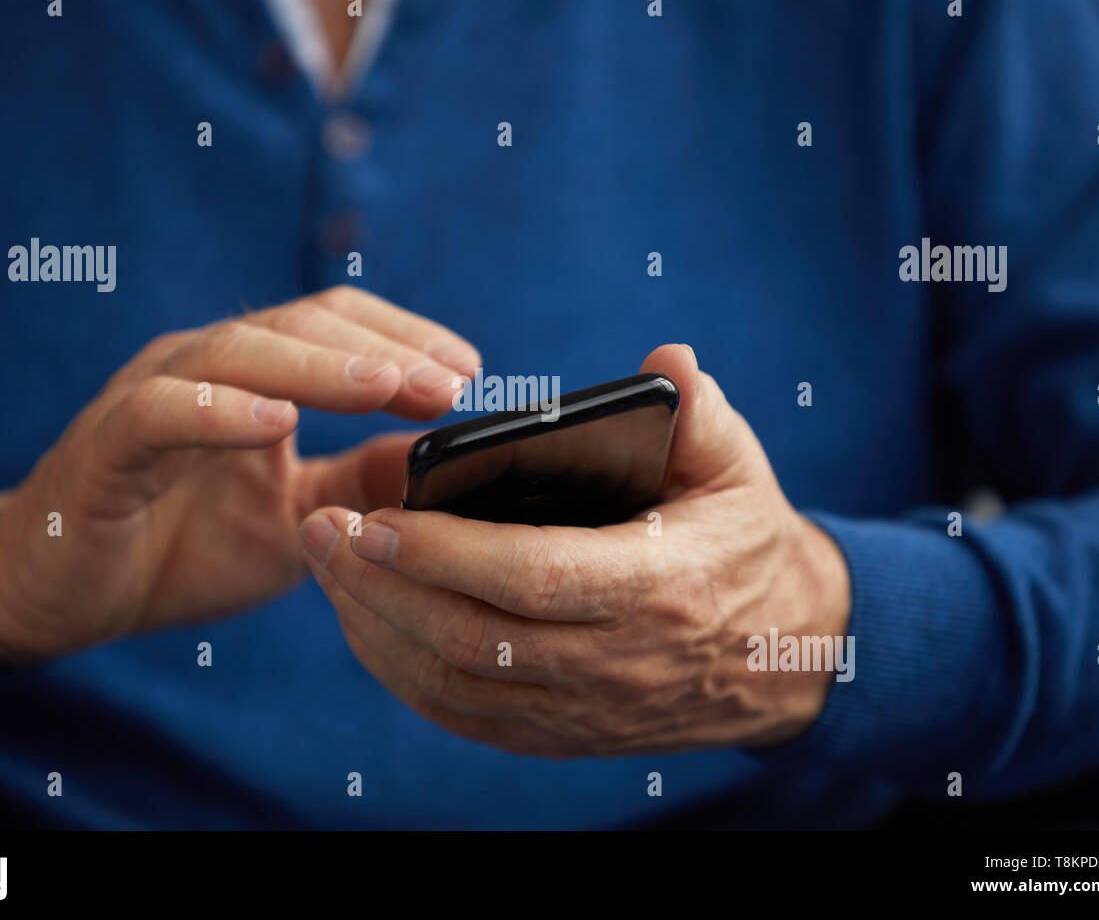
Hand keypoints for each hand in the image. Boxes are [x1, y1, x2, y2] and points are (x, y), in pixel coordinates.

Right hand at [0, 286, 479, 662]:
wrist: (59, 590)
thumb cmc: (179, 543)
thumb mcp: (294, 513)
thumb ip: (358, 480)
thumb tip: (442, 458)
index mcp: (250, 376)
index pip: (334, 327)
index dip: (403, 337)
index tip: (470, 372)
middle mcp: (202, 367)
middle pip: (299, 326)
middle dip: (382, 350)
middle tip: (451, 381)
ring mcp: (150, 398)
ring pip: (237, 353)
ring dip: (319, 367)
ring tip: (388, 386)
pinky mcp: (103, 448)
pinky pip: (159, 412)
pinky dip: (217, 409)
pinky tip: (276, 421)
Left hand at [300, 344, 849, 756]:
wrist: (780, 656)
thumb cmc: (744, 544)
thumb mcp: (740, 470)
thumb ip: (701, 415)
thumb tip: (667, 363)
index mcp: (657, 587)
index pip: (535, 577)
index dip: (447, 553)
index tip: (373, 515)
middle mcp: (616, 662)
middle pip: (474, 639)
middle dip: (382, 587)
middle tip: (319, 530)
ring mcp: (584, 710)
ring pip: (455, 685)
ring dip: (375, 628)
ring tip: (324, 566)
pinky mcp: (560, 735)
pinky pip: (462, 715)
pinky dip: (400, 672)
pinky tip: (363, 621)